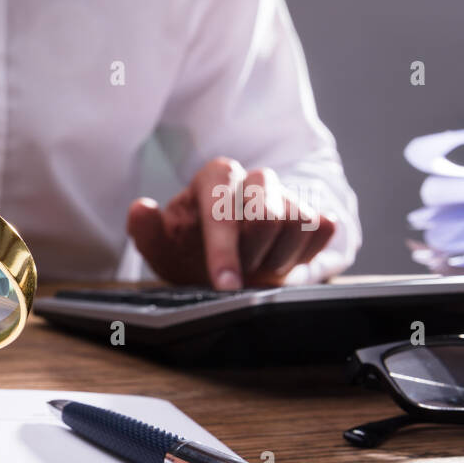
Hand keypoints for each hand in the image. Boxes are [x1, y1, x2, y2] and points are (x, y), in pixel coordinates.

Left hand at [126, 158, 336, 288]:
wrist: (225, 260)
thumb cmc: (189, 250)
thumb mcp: (161, 246)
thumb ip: (146, 230)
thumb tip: (141, 208)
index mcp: (215, 177)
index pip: (224, 206)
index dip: (225, 250)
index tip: (225, 285)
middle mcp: (255, 178)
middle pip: (267, 215)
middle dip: (251, 257)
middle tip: (237, 278)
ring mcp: (289, 193)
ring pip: (298, 223)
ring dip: (276, 261)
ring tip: (254, 271)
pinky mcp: (314, 212)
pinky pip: (322, 230)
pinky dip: (302, 256)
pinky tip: (279, 263)